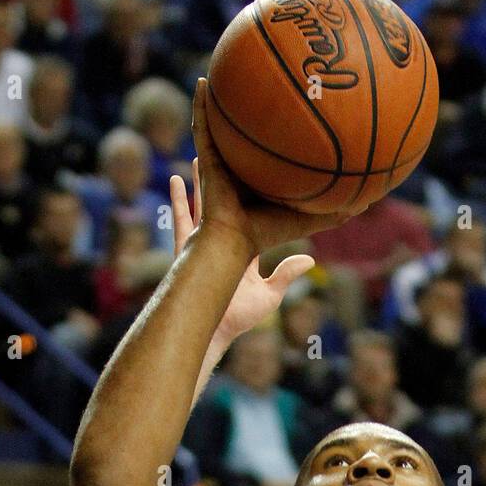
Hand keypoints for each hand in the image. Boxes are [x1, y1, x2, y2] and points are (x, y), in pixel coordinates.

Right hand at [170, 162, 314, 350]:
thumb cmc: (241, 317)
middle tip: (229, 158)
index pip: (250, 218)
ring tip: (198, 157)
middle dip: (224, 184)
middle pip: (223, 205)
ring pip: (200, 206)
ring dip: (199, 182)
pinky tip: (174, 178)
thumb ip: (287, 274)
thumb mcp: (270, 295)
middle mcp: (221, 243)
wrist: (215, 329)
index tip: (259, 181)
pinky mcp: (188, 249)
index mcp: (242, 250)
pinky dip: (177, 198)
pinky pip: (180, 218)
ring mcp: (203, 245)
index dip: (254, 201)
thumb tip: (310, 260)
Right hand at [191, 78, 356, 259]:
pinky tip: (201, 82)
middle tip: (267, 78)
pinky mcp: (207, 158)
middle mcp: (241, 167)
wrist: (234, 240)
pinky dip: (200, 105)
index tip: (300, 107)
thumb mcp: (307, 219)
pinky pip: (201, 127)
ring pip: (221, 124)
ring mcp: (222, 161)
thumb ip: (333, 212)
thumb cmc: (267, 233)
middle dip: (252, 108)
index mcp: (262, 180)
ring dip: (221, 99)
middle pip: (247, 132)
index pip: (272, 151)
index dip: (283, 132)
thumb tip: (368, 202)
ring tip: (225, 72)